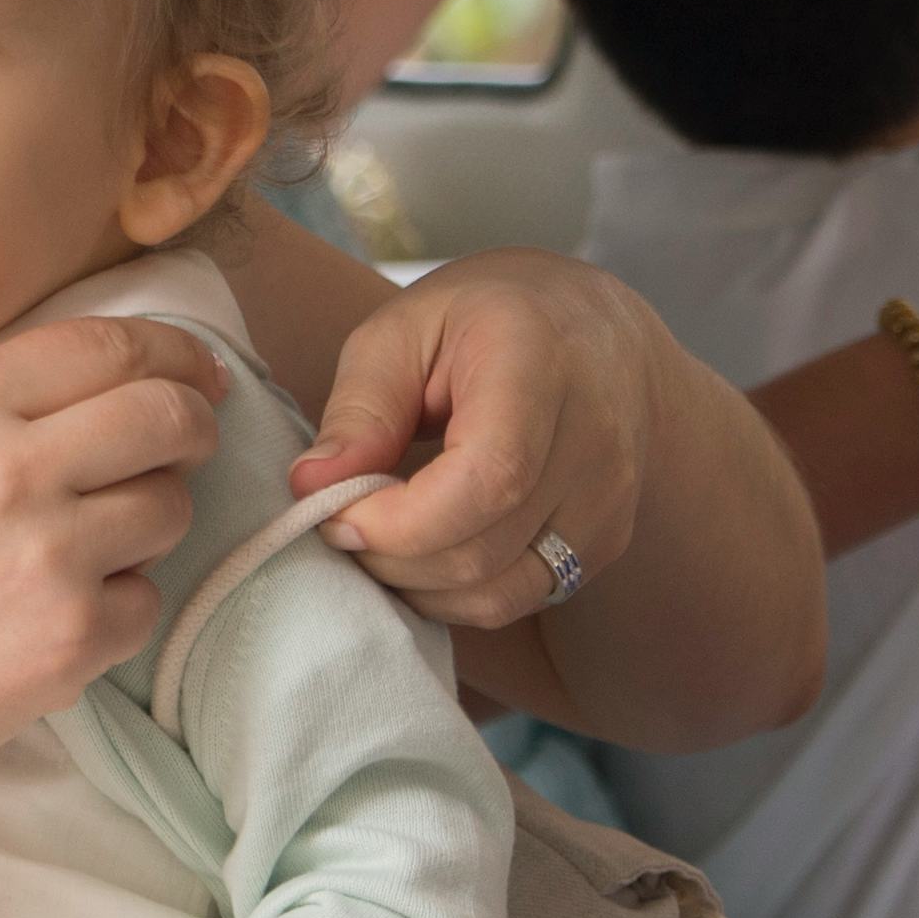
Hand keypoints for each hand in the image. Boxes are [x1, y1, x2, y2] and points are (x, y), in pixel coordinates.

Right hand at [0, 312, 226, 800]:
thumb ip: (10, 405)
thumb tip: (143, 379)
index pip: (109, 345)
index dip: (174, 354)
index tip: (196, 372)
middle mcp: (6, 468)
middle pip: (167, 415)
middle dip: (194, 426)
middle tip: (187, 444)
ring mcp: (47, 555)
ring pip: (172, 507)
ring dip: (149, 525)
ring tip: (78, 552)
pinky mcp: (75, 635)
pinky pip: (148, 600)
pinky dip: (115, 611)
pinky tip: (48, 620)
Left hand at [292, 251, 660, 626]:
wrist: (598, 328)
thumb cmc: (486, 318)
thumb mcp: (404, 329)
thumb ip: (361, 407)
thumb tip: (310, 486)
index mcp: (540, 365)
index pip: (487, 479)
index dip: (400, 521)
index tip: (333, 512)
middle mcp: (594, 439)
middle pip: (483, 549)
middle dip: (388, 555)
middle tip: (339, 521)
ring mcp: (609, 499)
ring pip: (497, 592)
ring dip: (415, 584)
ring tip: (376, 535)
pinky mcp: (607, 541)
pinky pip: (516, 599)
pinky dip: (452, 595)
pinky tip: (421, 552)